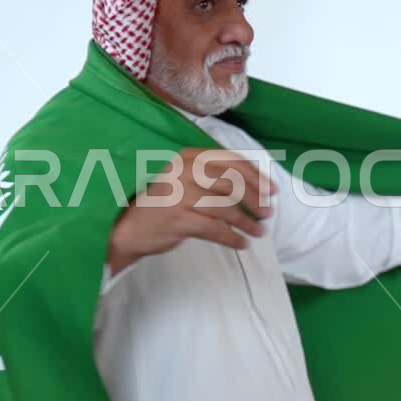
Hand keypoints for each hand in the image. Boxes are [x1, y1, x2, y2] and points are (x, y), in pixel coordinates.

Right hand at [107, 148, 277, 272]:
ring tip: (259, 232)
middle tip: (267, 213)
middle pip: (232, 183)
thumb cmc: (162, 202)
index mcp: (188, 157)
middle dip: (255, 199)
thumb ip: (213, 176)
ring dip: (247, 222)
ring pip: (226, 208)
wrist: (128, 227)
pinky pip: (215, 229)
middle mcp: (183, 172)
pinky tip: (242, 243)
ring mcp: (179, 196)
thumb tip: (256, 184)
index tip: (272, 190)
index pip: (231, 162)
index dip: (256, 176)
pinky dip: (232, 238)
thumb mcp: (184, 179)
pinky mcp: (178, 220)